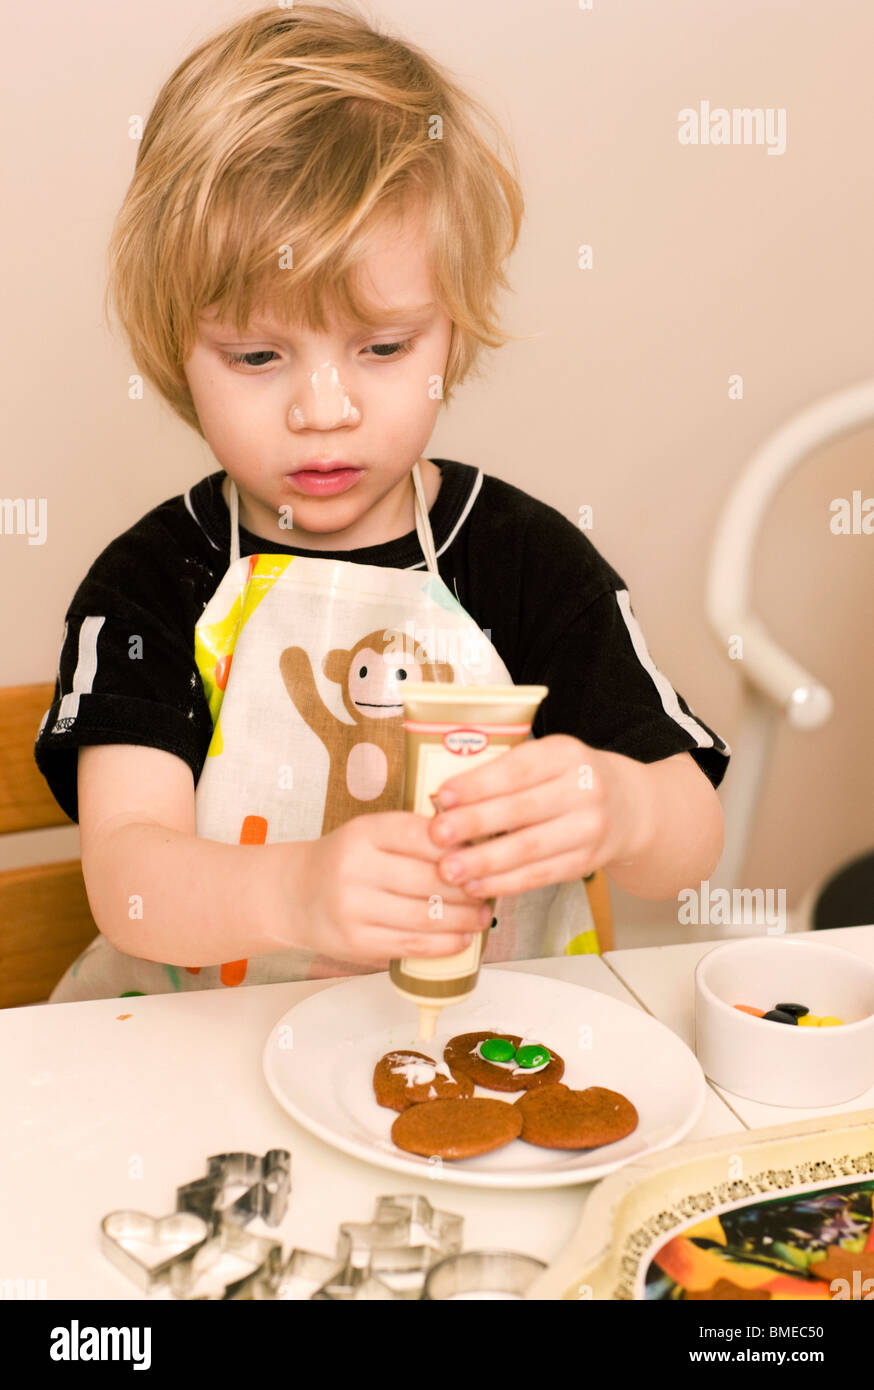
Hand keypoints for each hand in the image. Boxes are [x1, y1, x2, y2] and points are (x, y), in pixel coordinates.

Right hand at [294, 811, 493, 967]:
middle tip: (490, 888)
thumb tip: (475, 848)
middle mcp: (355, 867)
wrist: (296, 895)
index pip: (422, 835)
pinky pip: (412, 944)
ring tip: (480, 916)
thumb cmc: (345, 861)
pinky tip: (461, 939)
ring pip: (426, 915)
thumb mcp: (371, 833)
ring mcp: (354, 907)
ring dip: (463, 918)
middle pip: (430, 879)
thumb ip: (414, 836)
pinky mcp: (357, 941)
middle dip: (468, 887)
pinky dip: (444, 944)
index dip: (459, 847)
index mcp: (364, 832)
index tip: (481, 854)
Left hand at [426, 734, 654, 898]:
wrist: (629, 807)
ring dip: (484, 862)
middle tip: (437, 835)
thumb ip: (505, 772)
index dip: (478, 784)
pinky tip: (475, 885)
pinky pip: (540, 875)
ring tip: (448, 869)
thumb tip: (445, 798)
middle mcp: (584, 789)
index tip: (443, 796)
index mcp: (566, 754)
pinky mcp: (586, 862)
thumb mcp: (547, 759)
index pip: (517, 770)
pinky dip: (504, 883)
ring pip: (529, 849)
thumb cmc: (568, 779)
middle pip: (521, 811)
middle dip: (474, 824)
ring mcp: (589, 829)